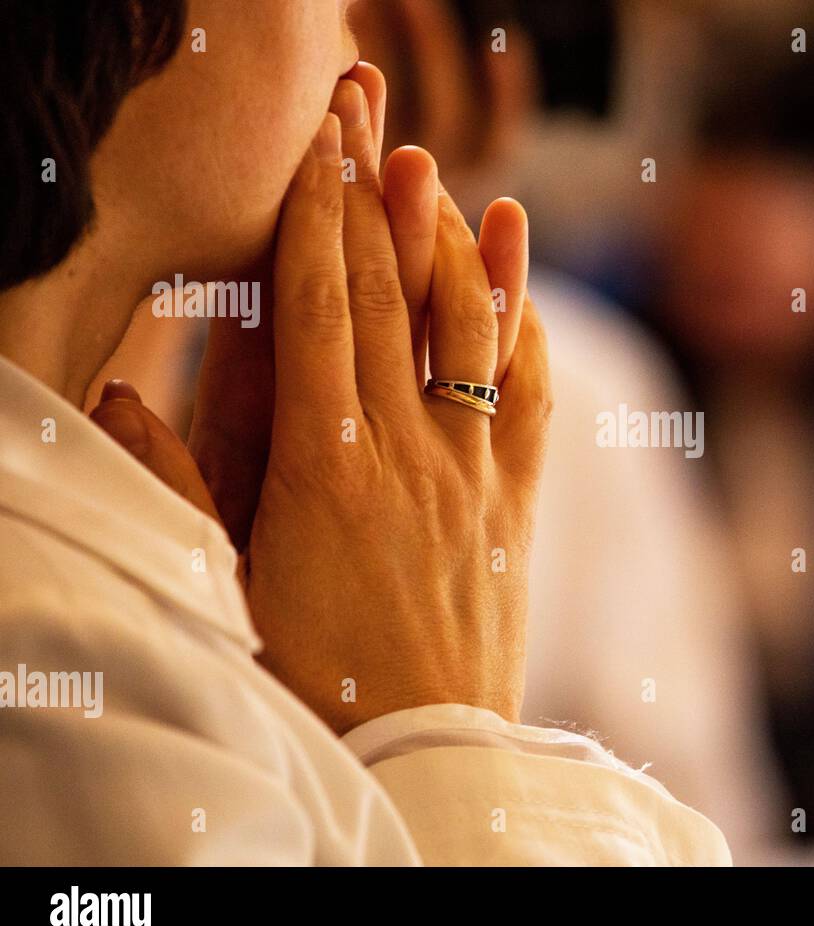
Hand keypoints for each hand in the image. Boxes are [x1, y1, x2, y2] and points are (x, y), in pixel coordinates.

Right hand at [93, 72, 550, 733]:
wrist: (427, 750)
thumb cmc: (315, 677)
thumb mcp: (225, 587)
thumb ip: (174, 488)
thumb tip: (117, 398)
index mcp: (327, 467)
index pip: (317, 311)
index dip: (315, 220)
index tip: (314, 152)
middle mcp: (409, 452)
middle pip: (388, 299)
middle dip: (373, 200)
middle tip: (363, 119)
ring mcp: (475, 473)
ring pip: (470, 332)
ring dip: (453, 244)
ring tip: (436, 173)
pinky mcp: (517, 502)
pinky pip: (530, 397)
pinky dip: (523, 329)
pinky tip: (513, 281)